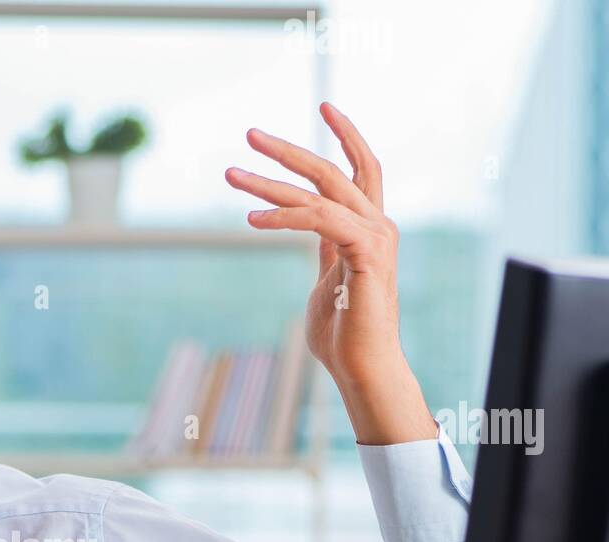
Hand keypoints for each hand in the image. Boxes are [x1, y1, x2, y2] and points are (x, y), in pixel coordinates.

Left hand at [224, 102, 434, 444]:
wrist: (361, 369)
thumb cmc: (342, 335)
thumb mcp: (327, 280)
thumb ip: (323, 250)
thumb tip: (310, 231)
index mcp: (368, 228)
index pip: (360, 168)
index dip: (345, 135)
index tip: (323, 104)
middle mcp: (377, 226)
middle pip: (333, 170)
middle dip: (289, 149)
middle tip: (249, 134)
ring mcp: (375, 238)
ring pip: (319, 192)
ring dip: (270, 181)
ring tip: (231, 175)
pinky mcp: (366, 255)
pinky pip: (320, 220)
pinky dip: (284, 215)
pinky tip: (252, 218)